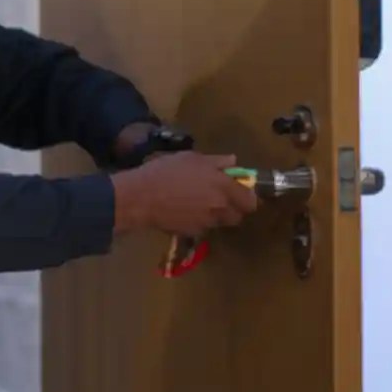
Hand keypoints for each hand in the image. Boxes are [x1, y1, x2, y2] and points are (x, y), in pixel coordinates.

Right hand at [111, 151, 258, 236]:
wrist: (141, 197)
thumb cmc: (166, 171)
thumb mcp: (191, 158)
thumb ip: (217, 161)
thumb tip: (233, 162)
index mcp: (223, 186)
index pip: (250, 201)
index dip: (247, 197)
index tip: (240, 191)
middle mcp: (219, 207)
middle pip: (238, 216)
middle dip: (232, 209)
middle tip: (220, 199)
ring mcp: (206, 223)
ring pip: (219, 222)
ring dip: (215, 215)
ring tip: (198, 204)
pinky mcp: (193, 233)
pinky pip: (203, 228)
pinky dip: (198, 222)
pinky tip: (184, 212)